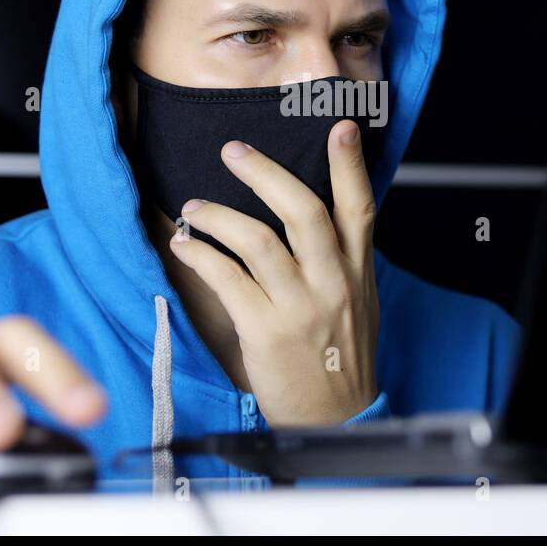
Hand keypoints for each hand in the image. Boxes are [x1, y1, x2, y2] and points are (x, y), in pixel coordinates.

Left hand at [168, 118, 379, 426]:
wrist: (335, 420)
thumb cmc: (341, 357)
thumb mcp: (358, 301)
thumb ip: (342, 257)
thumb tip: (314, 212)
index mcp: (356, 270)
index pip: (360, 206)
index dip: (349, 164)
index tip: (339, 126)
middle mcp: (332, 282)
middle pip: (302, 210)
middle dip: (264, 173)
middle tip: (233, 150)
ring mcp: (299, 306)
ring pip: (257, 240)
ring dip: (218, 215)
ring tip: (194, 205)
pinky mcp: (265, 331)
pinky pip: (226, 279)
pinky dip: (201, 255)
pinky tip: (186, 245)